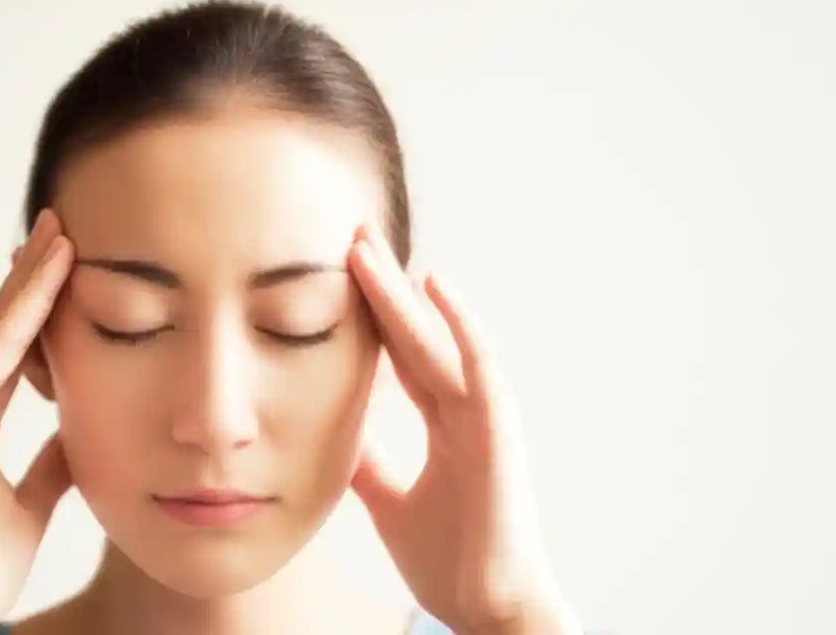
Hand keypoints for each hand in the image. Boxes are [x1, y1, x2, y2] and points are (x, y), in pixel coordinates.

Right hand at [0, 209, 75, 634]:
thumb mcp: (32, 502)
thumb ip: (50, 462)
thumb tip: (79, 433)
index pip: (17, 348)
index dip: (42, 306)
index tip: (72, 263)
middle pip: (0, 328)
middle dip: (31, 276)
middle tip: (61, 225)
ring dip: (13, 284)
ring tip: (45, 237)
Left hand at [346, 224, 580, 634]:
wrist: (486, 610)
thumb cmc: (452, 560)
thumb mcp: (388, 503)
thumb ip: (368, 464)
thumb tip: (336, 436)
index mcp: (443, 427)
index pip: (400, 358)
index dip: (372, 318)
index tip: (338, 276)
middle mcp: (464, 412)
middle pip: (416, 337)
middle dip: (383, 289)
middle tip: (350, 238)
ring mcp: (484, 419)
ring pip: (438, 341)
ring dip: (406, 294)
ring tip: (369, 250)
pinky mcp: (499, 434)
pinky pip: (480, 368)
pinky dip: (460, 326)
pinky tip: (436, 286)